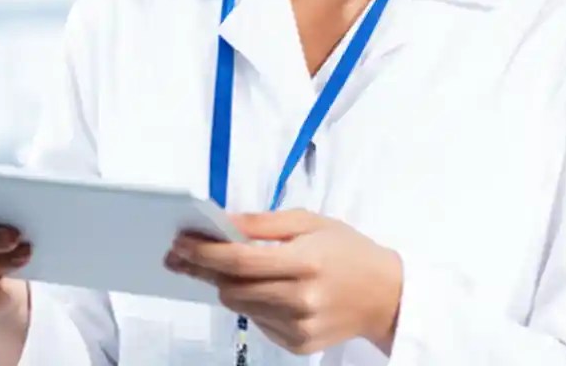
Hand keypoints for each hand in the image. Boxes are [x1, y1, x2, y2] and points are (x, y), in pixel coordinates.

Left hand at [165, 210, 402, 355]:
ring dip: (228, 285)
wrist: (386, 296)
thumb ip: (263, 223)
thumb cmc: (348, 251)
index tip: (179, 243)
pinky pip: (256, 322)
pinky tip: (267, 289)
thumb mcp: (311, 222)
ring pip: (239, 307)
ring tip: (233, 268)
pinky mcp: (298, 344)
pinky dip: (252, 304)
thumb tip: (222, 221)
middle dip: (206, 270)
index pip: (241, 261)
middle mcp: (301, 298)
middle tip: (188, 253)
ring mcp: (299, 326)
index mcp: (306, 262)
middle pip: (232, 288)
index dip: (204, 252)